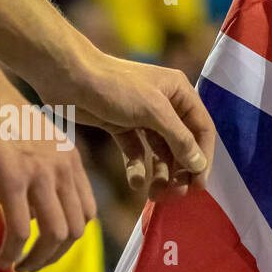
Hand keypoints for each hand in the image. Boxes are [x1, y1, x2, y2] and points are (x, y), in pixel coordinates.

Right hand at [0, 85, 95, 271]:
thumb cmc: (4, 121)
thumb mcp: (40, 145)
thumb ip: (48, 172)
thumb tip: (37, 210)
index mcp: (72, 161)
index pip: (88, 211)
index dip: (71, 237)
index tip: (50, 248)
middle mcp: (63, 169)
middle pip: (76, 229)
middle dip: (55, 255)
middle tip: (33, 266)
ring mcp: (40, 174)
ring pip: (54, 235)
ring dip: (37, 260)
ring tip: (18, 266)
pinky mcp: (13, 180)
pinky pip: (21, 231)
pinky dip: (13, 253)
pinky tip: (2, 259)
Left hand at [37, 50, 215, 202]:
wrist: (68, 77)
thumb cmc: (116, 87)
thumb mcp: (153, 111)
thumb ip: (178, 139)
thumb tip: (199, 164)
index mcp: (180, 93)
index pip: (202, 129)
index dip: (203, 157)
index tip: (199, 185)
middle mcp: (166, 104)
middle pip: (181, 143)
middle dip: (180, 169)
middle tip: (177, 194)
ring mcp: (143, 116)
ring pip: (159, 150)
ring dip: (160, 172)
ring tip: (155, 194)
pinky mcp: (121, 126)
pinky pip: (135, 151)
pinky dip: (137, 167)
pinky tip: (135, 183)